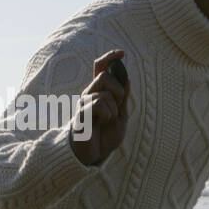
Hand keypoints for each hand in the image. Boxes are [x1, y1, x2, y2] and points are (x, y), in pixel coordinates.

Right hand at [69, 49, 130, 165]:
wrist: (94, 155)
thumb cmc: (105, 136)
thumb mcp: (120, 116)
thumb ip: (123, 99)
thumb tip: (127, 79)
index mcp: (99, 93)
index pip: (100, 68)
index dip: (110, 58)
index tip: (122, 53)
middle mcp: (89, 94)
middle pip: (104, 76)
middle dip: (118, 90)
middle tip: (118, 105)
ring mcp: (83, 103)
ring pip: (104, 92)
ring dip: (114, 107)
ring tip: (109, 119)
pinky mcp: (81, 113)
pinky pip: (99, 104)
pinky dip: (108, 114)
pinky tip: (103, 123)